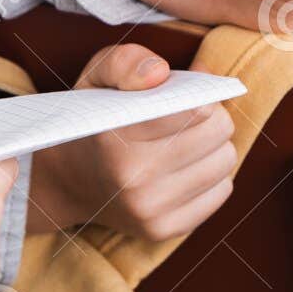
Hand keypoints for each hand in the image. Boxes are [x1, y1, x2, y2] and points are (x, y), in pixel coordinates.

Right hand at [26, 43, 236, 240]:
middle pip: (219, 131)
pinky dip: (212, 176)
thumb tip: (160, 72)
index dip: (199, 94)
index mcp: (116, 138)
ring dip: (215, 146)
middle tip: (189, 115)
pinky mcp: (163, 230)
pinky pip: (222, 192)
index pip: (197, 108)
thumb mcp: (97, 76)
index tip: (185, 95)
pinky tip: (185, 168)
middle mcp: (133, 180)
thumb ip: (126, 61)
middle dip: (211, 116)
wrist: (66, 180)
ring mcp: (149, 211)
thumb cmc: (93, 119)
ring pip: (226, 161)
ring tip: (187, 140)